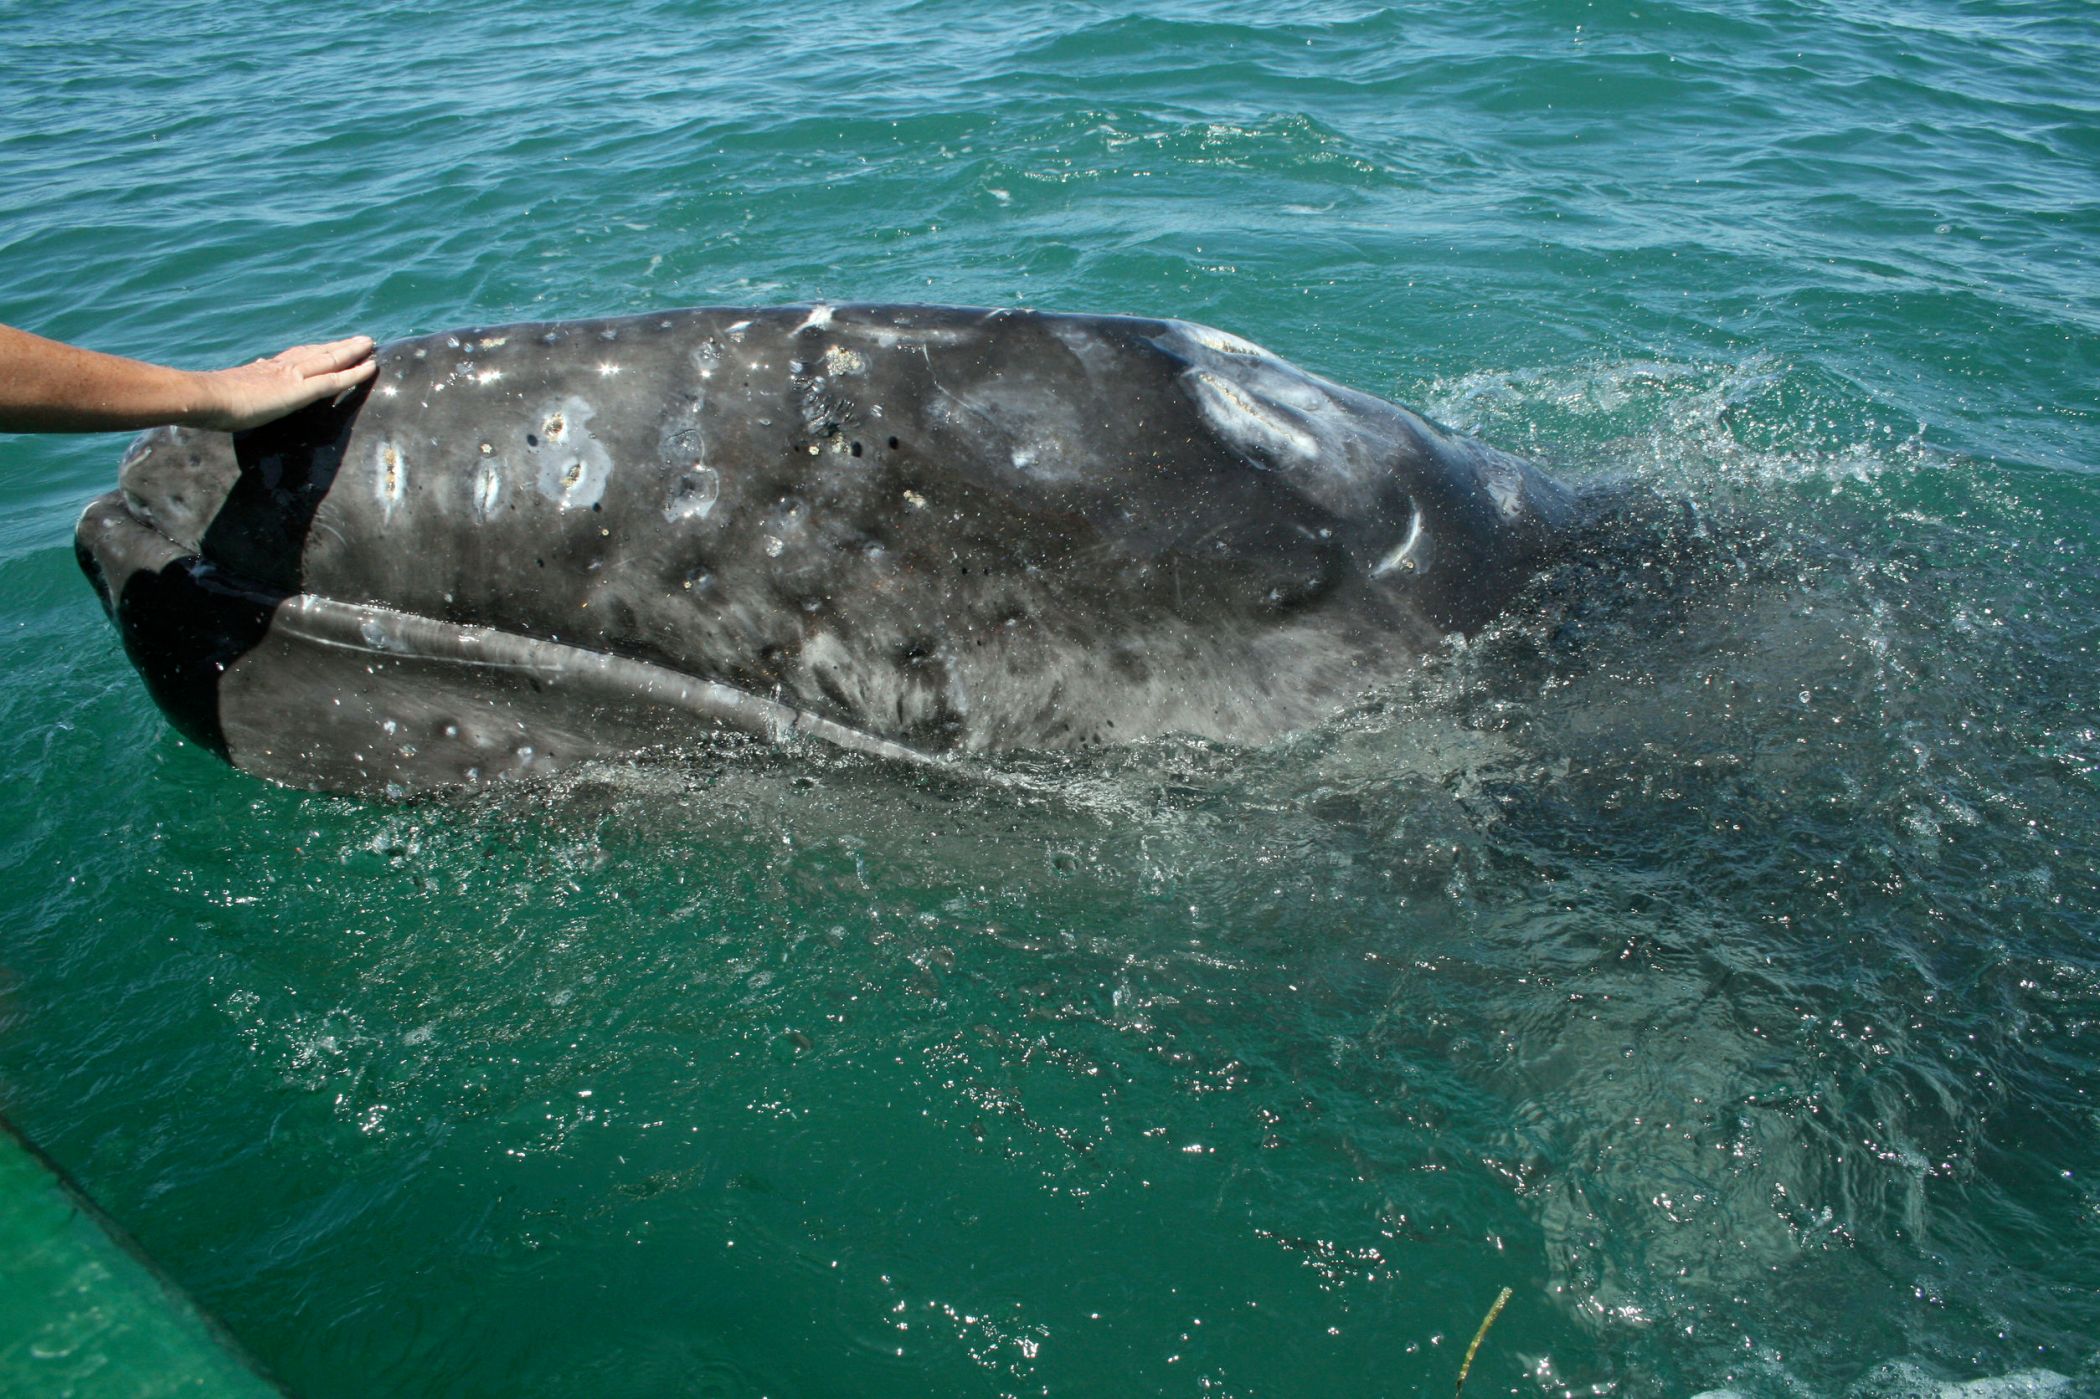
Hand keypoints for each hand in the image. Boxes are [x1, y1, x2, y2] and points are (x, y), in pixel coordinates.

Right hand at [190, 336, 379, 430]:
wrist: (206, 397)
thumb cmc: (210, 401)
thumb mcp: (230, 391)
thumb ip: (243, 385)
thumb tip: (247, 375)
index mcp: (265, 370)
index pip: (297, 357)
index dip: (316, 351)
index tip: (329, 347)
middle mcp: (282, 367)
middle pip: (317, 352)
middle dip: (339, 346)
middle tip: (360, 340)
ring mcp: (293, 376)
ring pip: (330, 359)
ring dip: (352, 351)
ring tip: (370, 345)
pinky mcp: (299, 389)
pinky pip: (334, 380)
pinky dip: (354, 374)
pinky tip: (371, 368)